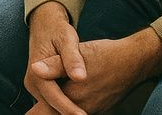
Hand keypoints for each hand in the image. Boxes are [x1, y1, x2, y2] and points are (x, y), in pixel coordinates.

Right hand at [24, 2, 86, 114]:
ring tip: (85, 113)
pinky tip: (79, 107)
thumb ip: (73, 59)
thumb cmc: (58, 30)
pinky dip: (64, 104)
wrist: (45, 24)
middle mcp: (32, 82)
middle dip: (68, 112)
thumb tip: (80, 77)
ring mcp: (35, 85)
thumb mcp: (67, 39)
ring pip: (51, 105)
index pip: (54, 97)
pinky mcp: (40, 86)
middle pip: (51, 105)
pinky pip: (52, 100)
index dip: (69, 108)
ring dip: (66, 109)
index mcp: (36, 72)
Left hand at [27, 28, 161, 114]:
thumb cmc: (105, 55)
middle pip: (54, 114)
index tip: (26, 114)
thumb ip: (54, 64)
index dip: (34, 113)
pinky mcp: (100, 107)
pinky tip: (65, 102)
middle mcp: (81, 108)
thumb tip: (34, 69)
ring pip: (66, 114)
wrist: (134, 61)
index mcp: (72, 95)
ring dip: (56, 110)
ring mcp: (92, 109)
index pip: (44, 112)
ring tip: (41, 109)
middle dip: (42, 112)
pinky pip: (79, 112)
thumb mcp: (77, 53)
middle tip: (30, 113)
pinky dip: (68, 110)